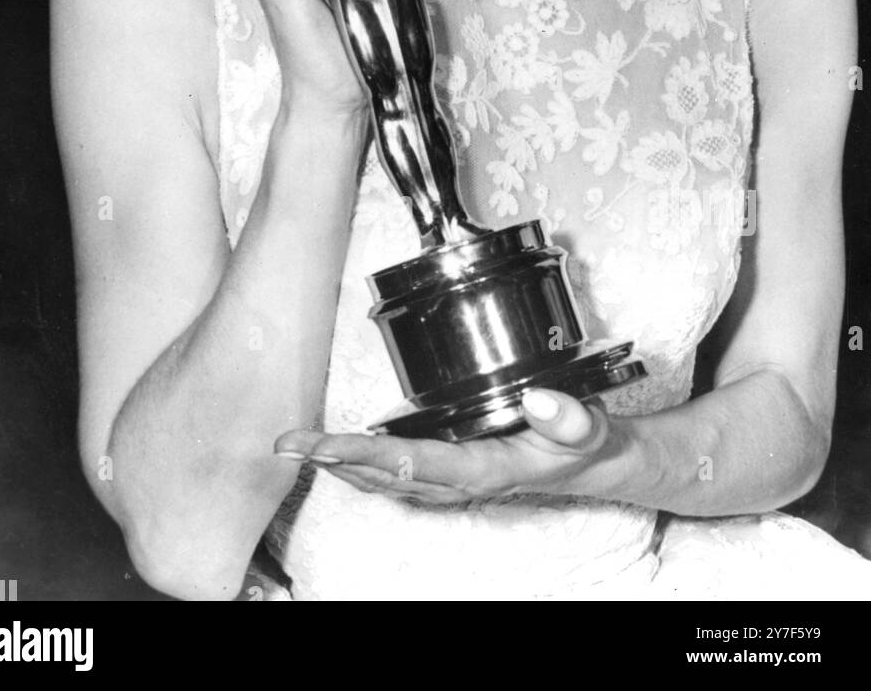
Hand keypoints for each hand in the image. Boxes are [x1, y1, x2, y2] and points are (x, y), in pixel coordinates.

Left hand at [275, 389, 627, 506]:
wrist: (593, 466)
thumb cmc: (583, 445)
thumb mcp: (586, 428)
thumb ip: (566, 417)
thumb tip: (537, 397)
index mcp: (480, 471)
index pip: (411, 464)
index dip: (365, 456)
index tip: (326, 446)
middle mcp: (456, 482)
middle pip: (383, 474)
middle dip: (333, 460)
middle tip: (287, 444)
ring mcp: (450, 481)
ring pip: (383, 478)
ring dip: (339, 463)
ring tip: (297, 447)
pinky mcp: (449, 471)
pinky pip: (394, 473)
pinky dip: (361, 463)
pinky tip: (340, 453)